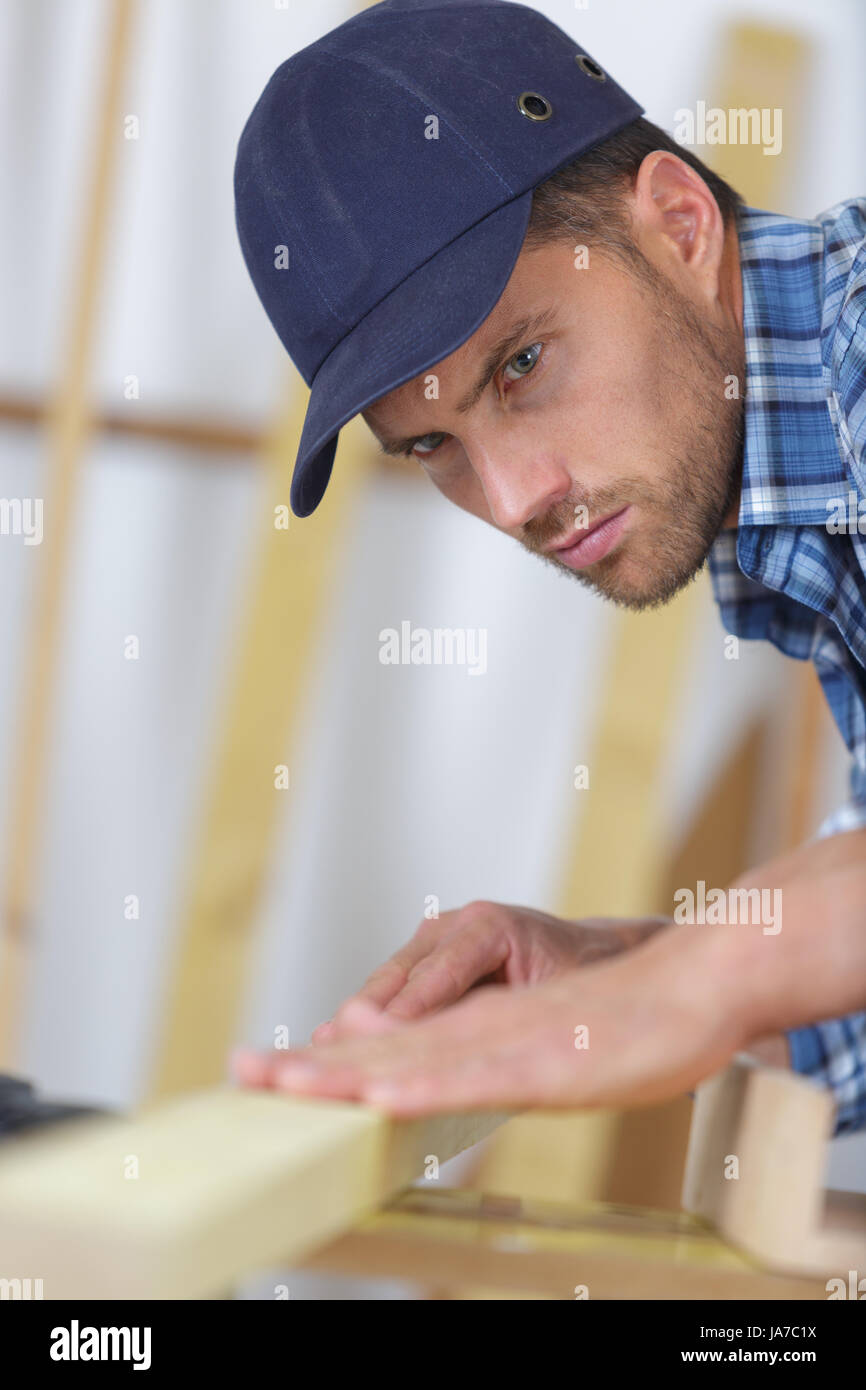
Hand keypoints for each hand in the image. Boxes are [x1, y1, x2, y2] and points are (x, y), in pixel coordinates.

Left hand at [232, 946, 743, 1114]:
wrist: (689, 988)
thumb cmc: (619, 1020)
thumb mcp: (537, 1045)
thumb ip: (484, 1058)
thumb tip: (428, 1080)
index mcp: (475, 1024)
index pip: (386, 1048)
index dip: (325, 1061)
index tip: (267, 1073)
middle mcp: (478, 1023)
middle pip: (383, 1047)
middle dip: (311, 1064)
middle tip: (242, 1071)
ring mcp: (507, 1039)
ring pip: (414, 1057)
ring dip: (346, 1071)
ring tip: (283, 1082)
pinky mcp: (544, 1058)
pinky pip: (476, 1075)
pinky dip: (426, 1086)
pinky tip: (382, 1096)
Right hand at [310, 901, 670, 1044]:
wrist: (593, 954)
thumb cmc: (580, 976)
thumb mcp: (551, 997)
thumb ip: (497, 1014)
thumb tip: (434, 1043)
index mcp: (486, 926)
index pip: (428, 981)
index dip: (394, 1021)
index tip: (359, 1049)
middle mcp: (450, 927)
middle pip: (388, 985)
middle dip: (354, 1026)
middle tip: (312, 1061)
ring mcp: (431, 942)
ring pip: (379, 993)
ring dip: (350, 1029)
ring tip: (309, 1063)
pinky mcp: (422, 964)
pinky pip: (387, 998)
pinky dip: (365, 1028)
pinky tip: (334, 1056)